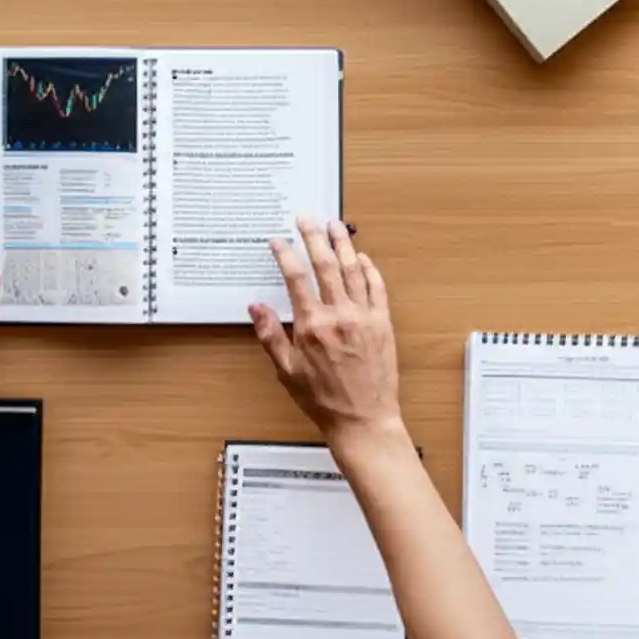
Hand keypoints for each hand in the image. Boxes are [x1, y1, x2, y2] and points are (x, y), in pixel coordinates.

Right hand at [248, 219, 406, 463]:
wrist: (364, 419)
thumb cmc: (325, 400)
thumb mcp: (287, 370)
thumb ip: (270, 335)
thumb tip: (255, 308)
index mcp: (312, 326)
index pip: (295, 278)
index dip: (284, 254)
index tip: (277, 241)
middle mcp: (339, 316)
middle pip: (325, 265)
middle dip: (314, 237)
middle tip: (307, 219)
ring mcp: (364, 317)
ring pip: (352, 270)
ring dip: (343, 244)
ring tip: (336, 226)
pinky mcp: (383, 323)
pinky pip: (377, 288)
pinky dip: (369, 270)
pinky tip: (362, 258)